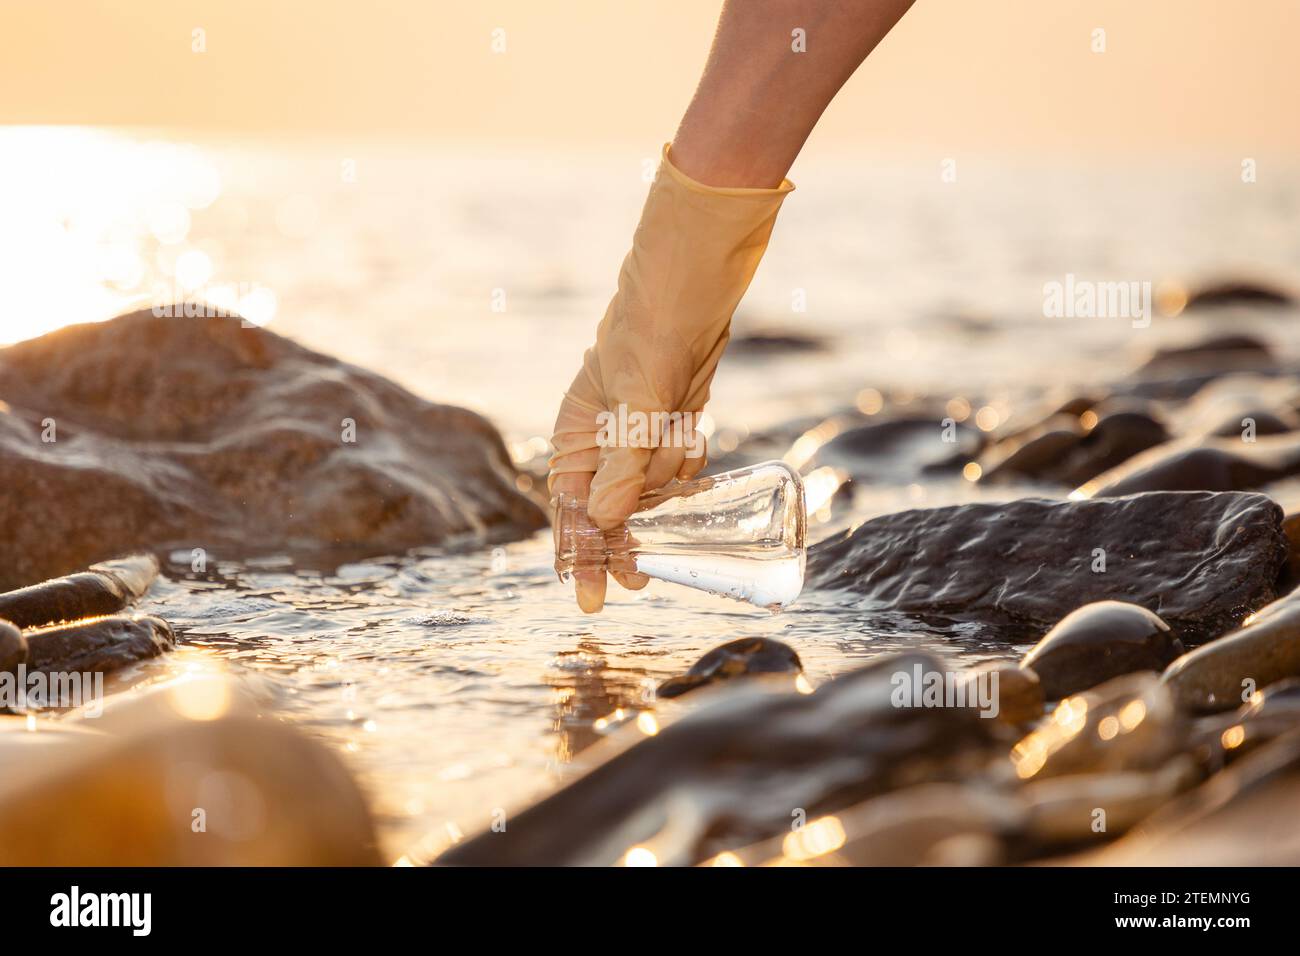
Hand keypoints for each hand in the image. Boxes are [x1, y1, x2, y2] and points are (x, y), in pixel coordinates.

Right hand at [548, 145, 790, 612]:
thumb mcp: (637, 401)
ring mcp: (637, 436)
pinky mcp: (670, 427)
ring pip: (647, 493)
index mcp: (576, 434)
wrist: (691, 290)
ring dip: (660, 504)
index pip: (572, 507)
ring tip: (668, 505)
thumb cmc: (648, 336)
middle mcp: (602, 441)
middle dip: (619, 546)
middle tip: (634, 585)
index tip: (588, 595)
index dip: (579, 551)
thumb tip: (612, 522)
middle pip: (606, 511)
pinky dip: (683, 473)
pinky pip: (674, 470)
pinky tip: (688, 448)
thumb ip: (627, 463)